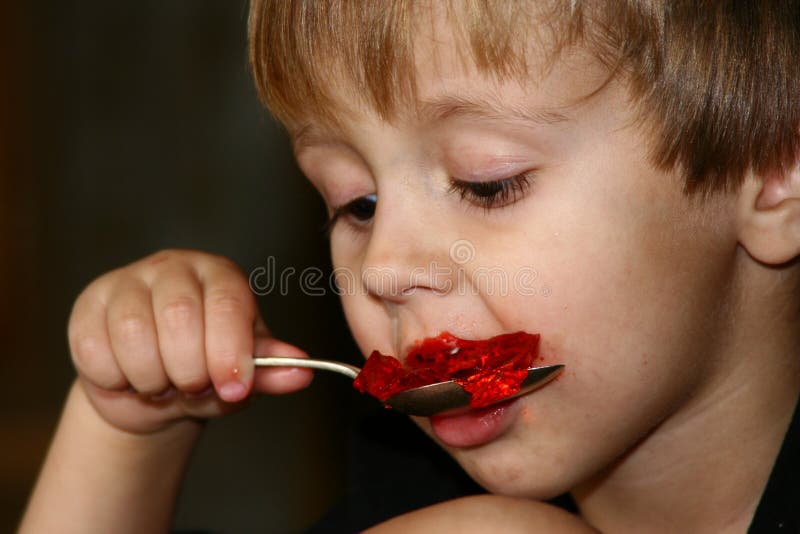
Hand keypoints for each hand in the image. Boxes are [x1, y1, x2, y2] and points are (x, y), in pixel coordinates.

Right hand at [68, 249, 312, 432]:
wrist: (152, 388)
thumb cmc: (207, 370)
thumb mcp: (241, 373)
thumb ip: (268, 370)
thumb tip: (303, 371)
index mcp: (221, 276)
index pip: (228, 303)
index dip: (231, 350)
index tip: (234, 389)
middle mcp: (175, 267)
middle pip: (180, 316)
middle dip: (189, 369)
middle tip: (193, 388)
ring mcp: (128, 280)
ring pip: (134, 333)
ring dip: (152, 378)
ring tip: (163, 384)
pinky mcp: (89, 303)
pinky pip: (95, 348)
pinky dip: (116, 378)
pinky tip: (130, 376)